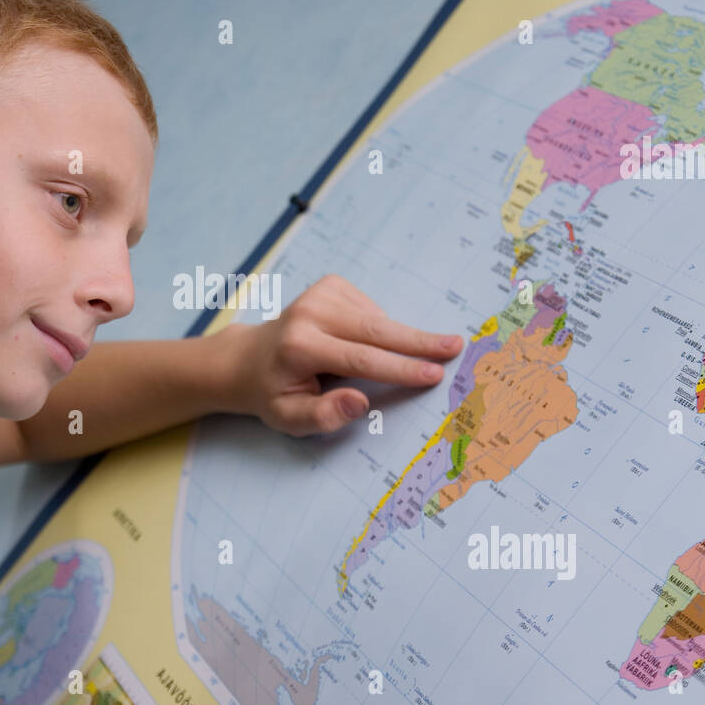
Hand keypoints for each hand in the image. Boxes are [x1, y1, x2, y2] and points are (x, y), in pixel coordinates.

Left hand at [216, 274, 463, 436]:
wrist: (249, 358)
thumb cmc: (273, 393)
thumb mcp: (289, 418)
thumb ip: (323, 416)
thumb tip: (359, 403)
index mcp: (300, 346)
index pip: (361, 358)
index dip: (400, 367)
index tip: (434, 374)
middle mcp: (310, 313)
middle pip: (377, 330)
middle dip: (419, 341)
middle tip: (455, 346)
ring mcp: (320, 294)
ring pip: (378, 319)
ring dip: (400, 339)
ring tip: (409, 355)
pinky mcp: (330, 285)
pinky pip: (372, 311)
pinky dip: (379, 329)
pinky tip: (363, 343)